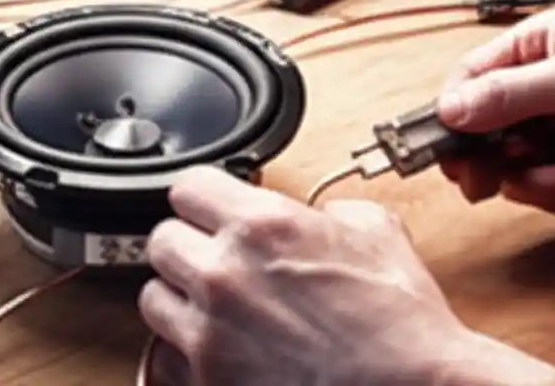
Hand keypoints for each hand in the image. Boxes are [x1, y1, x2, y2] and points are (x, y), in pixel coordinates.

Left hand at [139, 167, 554, 385]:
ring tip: (215, 308)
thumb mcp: (378, 233)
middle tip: (216, 259)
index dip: (204, 197)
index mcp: (262, 226)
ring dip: (180, 299)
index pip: (187, 187)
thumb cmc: (401, 326)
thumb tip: (320, 217)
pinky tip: (215, 349)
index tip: (212, 209)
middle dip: (189, 246)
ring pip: (154, 298)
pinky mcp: (206, 381)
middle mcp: (224, 274)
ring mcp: (210, 333)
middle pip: (161, 240)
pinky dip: (182, 352)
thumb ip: (331, 212)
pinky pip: (163, 356)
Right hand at [437, 9, 554, 213]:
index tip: (445, 150)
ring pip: (512, 167)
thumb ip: (510, 96)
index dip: (452, 117)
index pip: (469, 81)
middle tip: (488, 183)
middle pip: (481, 130)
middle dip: (490, 160)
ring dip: (539, 183)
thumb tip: (450, 109)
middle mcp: (543, 86)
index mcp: (537, 47)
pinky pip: (546, 188)